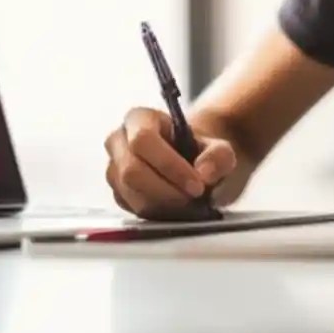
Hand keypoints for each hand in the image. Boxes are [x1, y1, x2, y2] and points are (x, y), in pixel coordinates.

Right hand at [104, 107, 236, 219]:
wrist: (191, 166)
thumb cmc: (200, 153)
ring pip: (131, 194)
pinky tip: (176, 208)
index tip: (197, 185)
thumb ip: (219, 157)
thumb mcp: (220, 149)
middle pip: (131, 171)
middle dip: (166, 190)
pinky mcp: (117, 194)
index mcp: (139, 118)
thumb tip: (204, 173)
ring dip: (164, 205)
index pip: (143, 140)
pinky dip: (158, 214)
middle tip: (194, 199)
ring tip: (189, 203)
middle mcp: (118, 141)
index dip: (169, 165)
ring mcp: (113, 169)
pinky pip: (133, 209)